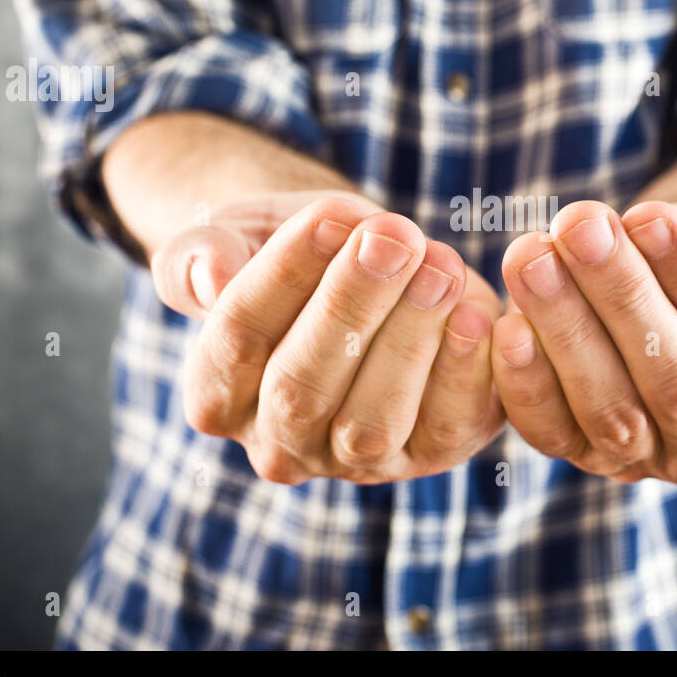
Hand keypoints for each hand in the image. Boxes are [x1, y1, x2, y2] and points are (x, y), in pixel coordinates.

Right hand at [151, 192, 504, 484]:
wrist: (379, 264)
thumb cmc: (301, 251)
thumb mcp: (242, 233)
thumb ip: (202, 252)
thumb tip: (209, 276)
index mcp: (216, 394)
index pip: (237, 338)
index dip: (284, 275)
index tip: (331, 215)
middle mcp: (278, 444)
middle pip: (300, 388)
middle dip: (351, 305)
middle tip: (394, 237)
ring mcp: (353, 461)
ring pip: (371, 422)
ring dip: (409, 339)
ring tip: (439, 266)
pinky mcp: (429, 452)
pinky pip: (444, 427)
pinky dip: (461, 373)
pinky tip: (474, 315)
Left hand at [490, 199, 676, 491]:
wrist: (668, 268)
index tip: (652, 217)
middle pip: (675, 381)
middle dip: (622, 298)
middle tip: (580, 227)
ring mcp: (646, 462)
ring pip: (609, 407)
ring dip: (565, 327)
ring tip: (533, 255)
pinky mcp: (581, 455)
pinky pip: (551, 429)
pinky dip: (526, 382)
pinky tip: (508, 324)